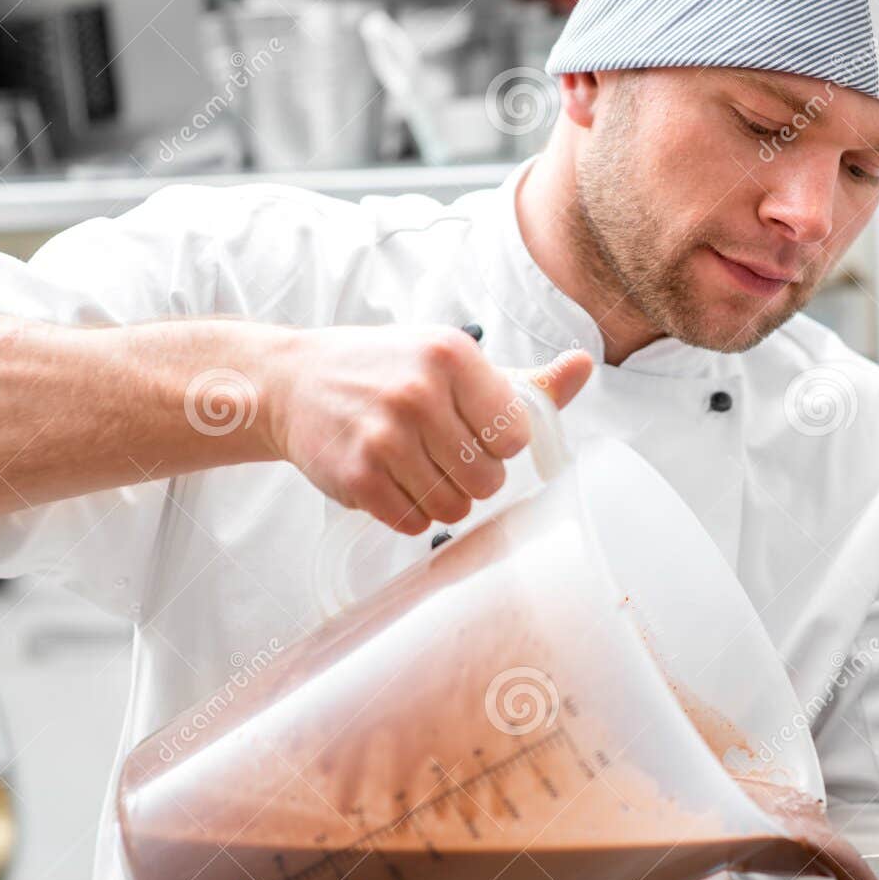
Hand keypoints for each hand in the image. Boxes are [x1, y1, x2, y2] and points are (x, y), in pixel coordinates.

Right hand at [260, 325, 591, 534]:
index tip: (471, 431)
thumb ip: (525, 380)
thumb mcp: (454, 362)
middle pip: (489, 480)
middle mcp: (418, 392)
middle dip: (472, 478)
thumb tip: (585, 366)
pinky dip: (408, 513)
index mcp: (452, 356)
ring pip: (454, 509)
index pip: (516, 435)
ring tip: (416, 469)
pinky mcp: (357, 476)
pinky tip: (390, 482)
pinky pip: (413, 523)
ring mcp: (384, 436)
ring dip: (442, 500)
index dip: (498, 445)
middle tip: (441, 454)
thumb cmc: (386, 370)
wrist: (293, 381)